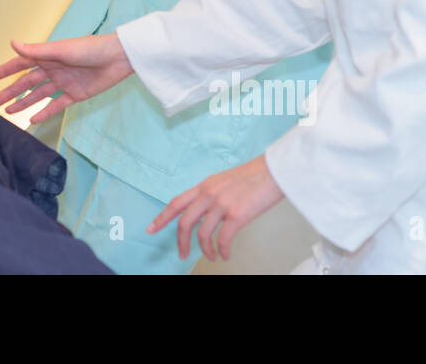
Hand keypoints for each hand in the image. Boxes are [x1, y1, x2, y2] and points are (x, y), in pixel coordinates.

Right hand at [0, 32, 133, 123]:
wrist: (117, 59)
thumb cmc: (89, 49)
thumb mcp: (60, 50)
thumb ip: (36, 51)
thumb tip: (12, 43)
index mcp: (47, 56)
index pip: (21, 64)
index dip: (6, 70)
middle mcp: (53, 69)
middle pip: (27, 82)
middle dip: (11, 91)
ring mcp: (63, 82)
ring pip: (39, 95)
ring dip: (24, 103)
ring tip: (9, 112)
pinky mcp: (75, 94)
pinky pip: (56, 104)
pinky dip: (45, 112)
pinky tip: (33, 119)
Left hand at [146, 155, 284, 262]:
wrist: (274, 171)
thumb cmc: (254, 176)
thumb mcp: (224, 181)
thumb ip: (211, 194)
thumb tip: (205, 212)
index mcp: (204, 185)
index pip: (176, 202)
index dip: (161, 217)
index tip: (150, 229)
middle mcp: (209, 194)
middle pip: (184, 222)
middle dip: (180, 242)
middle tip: (181, 255)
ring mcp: (221, 204)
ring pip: (202, 234)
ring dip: (205, 250)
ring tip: (211, 256)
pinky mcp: (236, 215)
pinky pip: (222, 240)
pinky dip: (221, 251)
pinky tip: (225, 255)